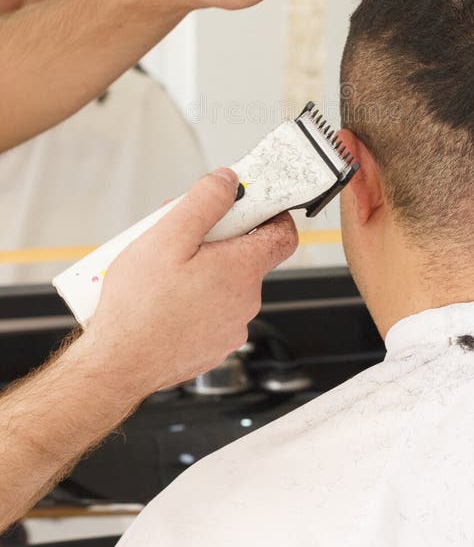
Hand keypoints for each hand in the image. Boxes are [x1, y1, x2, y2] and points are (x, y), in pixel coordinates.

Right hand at [83, 168, 297, 396]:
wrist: (117, 365)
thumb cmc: (139, 306)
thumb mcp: (168, 236)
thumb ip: (204, 201)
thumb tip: (227, 181)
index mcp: (243, 271)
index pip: (283, 235)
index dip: (271, 214)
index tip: (249, 204)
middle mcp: (246, 302)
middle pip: (244, 256)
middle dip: (216, 239)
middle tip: (180, 235)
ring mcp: (230, 329)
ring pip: (225, 285)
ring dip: (202, 271)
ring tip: (162, 271)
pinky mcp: (212, 347)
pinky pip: (210, 312)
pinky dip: (194, 300)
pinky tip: (163, 299)